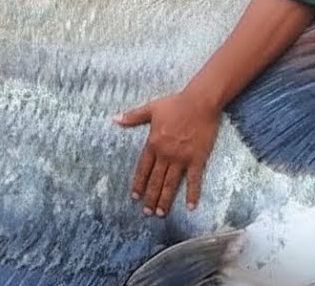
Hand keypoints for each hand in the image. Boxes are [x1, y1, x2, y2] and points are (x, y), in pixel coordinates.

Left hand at [114, 89, 221, 215]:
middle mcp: (165, 154)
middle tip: (147, 212)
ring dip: (165, 199)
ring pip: (170, 183)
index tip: (135, 197)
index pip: (143, 168)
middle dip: (150, 198)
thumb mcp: (151, 108)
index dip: (138, 183)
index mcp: (153, 143)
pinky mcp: (197, 159)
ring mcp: (181, 158)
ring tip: (161, 213)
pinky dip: (192, 194)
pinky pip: (194, 180)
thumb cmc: (175, 103)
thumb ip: (133, 116)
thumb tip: (115, 119)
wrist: (199, 102)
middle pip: (155, 180)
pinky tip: (190, 206)